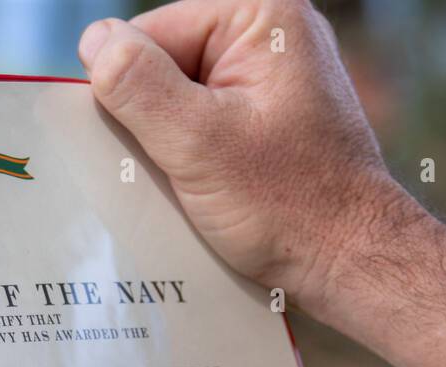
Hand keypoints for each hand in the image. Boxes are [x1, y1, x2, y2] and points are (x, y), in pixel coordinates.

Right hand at [78, 0, 418, 327]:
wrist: (351, 262)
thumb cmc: (290, 206)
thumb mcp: (199, 143)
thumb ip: (139, 86)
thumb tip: (94, 41)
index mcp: (262, 15)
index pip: (152, 32)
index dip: (133, 92)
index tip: (153, 145)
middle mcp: (273, 34)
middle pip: (166, 63)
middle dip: (155, 119)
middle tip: (179, 169)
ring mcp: (275, 76)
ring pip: (183, 97)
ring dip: (172, 143)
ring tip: (198, 183)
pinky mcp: (273, 116)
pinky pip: (208, 121)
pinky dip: (194, 155)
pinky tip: (208, 189)